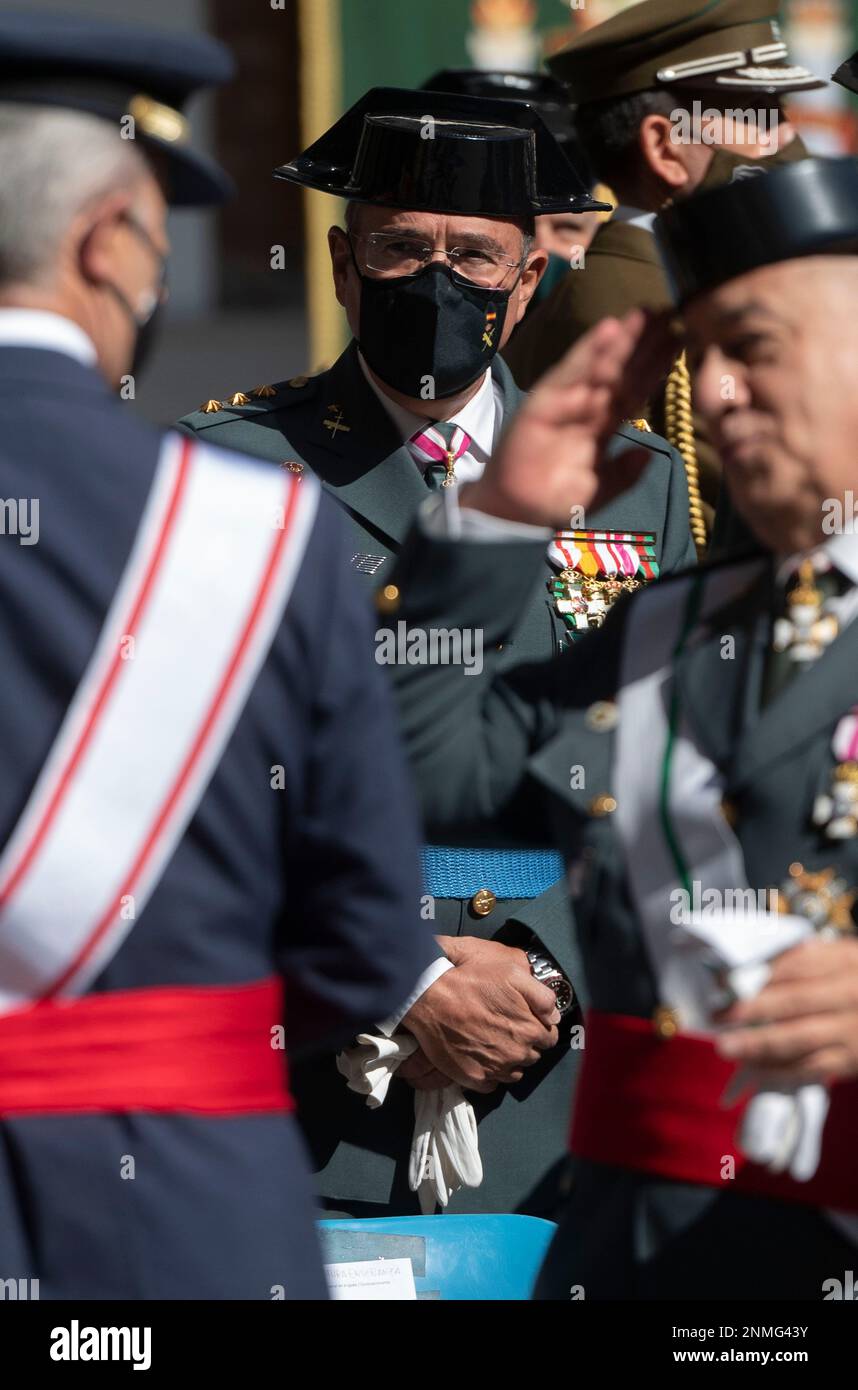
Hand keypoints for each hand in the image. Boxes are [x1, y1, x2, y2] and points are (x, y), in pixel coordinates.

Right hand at [401, 936, 559, 1093]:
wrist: (430, 998)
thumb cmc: (470, 982)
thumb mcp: (512, 974)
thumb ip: (541, 996)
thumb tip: (553, 1016)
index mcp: (530, 1029)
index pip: (549, 1038)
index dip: (539, 1027)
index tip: (526, 1020)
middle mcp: (517, 1053)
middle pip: (533, 1055)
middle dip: (525, 1043)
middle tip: (506, 1028)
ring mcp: (496, 1068)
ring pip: (514, 1072)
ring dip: (509, 1059)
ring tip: (493, 1042)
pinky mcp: (475, 1078)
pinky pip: (493, 1084)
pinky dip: (490, 1073)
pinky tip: (481, 1056)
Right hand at [460, 309, 677, 527]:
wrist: (515, 515)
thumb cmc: (554, 502)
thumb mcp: (599, 490)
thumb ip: (624, 473)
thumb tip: (649, 455)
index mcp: (602, 427)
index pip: (635, 391)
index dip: (657, 368)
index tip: (681, 341)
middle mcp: (586, 409)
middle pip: (621, 371)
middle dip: (644, 344)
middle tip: (670, 312)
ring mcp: (565, 402)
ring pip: (599, 366)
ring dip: (621, 340)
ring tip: (646, 314)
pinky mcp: (544, 402)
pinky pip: (570, 373)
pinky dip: (588, 351)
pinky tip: (609, 329)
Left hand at [715, 937, 857, 1085]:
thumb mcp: (847, 956)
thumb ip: (810, 955)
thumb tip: (760, 960)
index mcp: (846, 961)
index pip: (795, 966)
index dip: (756, 975)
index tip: (724, 982)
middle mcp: (849, 994)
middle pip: (794, 1001)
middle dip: (752, 1008)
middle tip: (718, 1015)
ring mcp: (851, 1030)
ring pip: (800, 1038)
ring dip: (759, 1044)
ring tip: (727, 1046)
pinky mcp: (851, 1060)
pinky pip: (812, 1067)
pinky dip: (781, 1070)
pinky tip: (755, 1069)